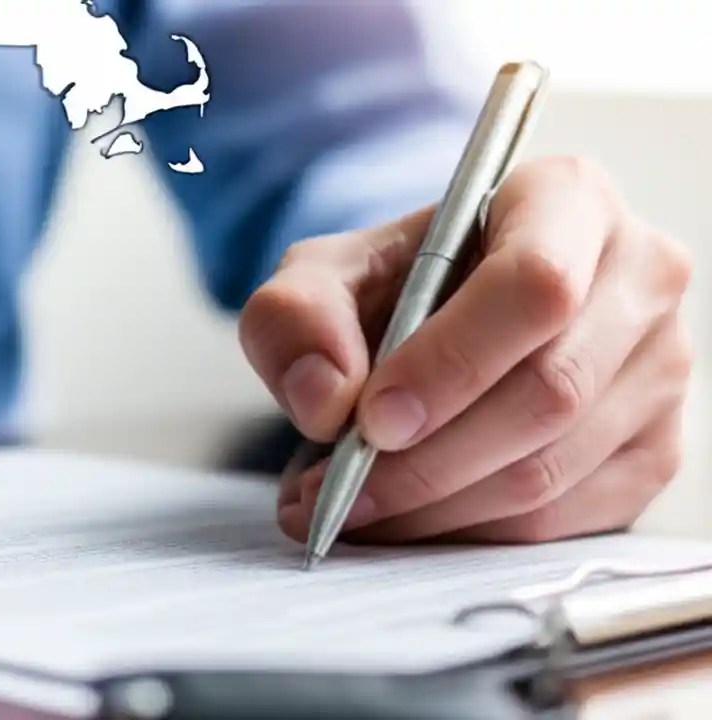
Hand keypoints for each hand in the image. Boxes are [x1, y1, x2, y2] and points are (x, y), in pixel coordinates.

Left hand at [240, 157, 693, 543]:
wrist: (436, 322)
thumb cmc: (391, 287)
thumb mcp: (321, 276)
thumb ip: (297, 315)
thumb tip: (325, 397)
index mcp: (566, 200)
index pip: (535, 286)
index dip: (452, 363)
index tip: (371, 418)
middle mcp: (638, 276)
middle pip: (548, 390)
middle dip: (427, 460)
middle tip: (340, 488)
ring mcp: (660, 369)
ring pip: (552, 468)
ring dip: (435, 509)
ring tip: (349, 509)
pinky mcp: (653, 450)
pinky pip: (562, 519)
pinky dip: (468, 535)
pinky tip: (405, 522)